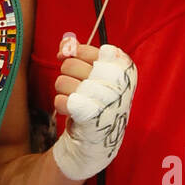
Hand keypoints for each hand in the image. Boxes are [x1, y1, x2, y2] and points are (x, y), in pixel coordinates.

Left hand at [51, 43, 136, 180]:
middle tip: (78, 89)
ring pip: (62, 81)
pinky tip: (72, 112)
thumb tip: (65, 45)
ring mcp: (106, 98)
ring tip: (77, 101)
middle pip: (69, 64)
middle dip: (67, 76)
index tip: (71, 60)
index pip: (86, 49)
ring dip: (63, 93)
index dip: (73, 54)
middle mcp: (119, 81)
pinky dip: (61, 106)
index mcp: (124, 67)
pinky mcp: (91, 114)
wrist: (100, 139)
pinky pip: (60, 100)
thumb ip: (78, 52)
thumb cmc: (96, 100)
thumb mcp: (95, 73)